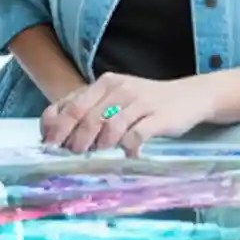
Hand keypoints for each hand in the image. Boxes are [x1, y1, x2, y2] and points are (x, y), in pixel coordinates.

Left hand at [40, 73, 214, 157]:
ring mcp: (140, 102)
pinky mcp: (158, 117)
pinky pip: (136, 136)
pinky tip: (128, 156)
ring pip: (109, 128)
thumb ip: (90, 110)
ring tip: (97, 154)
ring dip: (99, 145)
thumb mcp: (116, 99)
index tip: (49, 145)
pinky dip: (128, 149)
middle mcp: (119, 89)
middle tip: (71, 156)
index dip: (56, 127)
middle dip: (73, 141)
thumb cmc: (146, 103)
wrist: (190, 96)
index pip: (70, 104)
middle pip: (86, 118)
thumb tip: (56, 134)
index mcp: (105, 83)